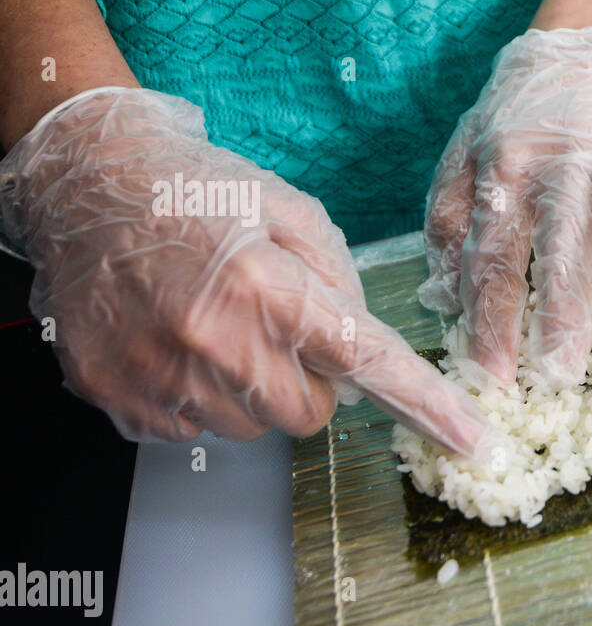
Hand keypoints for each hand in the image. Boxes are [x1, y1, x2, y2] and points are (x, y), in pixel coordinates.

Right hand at [0, 86, 489, 453]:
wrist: (81, 183)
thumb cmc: (192, 189)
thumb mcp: (287, 209)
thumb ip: (339, 279)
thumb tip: (359, 343)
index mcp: (268, 287)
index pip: (368, 363)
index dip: (428, 406)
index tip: (476, 443)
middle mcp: (216, 342)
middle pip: (308, 413)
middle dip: (307, 379)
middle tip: (271, 325)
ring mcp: (162, 377)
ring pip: (251, 426)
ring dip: (248, 388)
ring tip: (213, 324)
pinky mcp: (119, 399)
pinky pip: (191, 428)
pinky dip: (195, 395)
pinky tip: (174, 340)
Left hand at [420, 19, 591, 385]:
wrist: (576, 41)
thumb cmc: (517, 117)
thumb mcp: (464, 158)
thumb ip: (450, 222)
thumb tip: (444, 297)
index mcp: (503, 177)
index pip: (492, 261)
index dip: (491, 321)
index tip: (493, 376)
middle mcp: (556, 170)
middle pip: (556, 249)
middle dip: (558, 312)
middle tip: (560, 370)